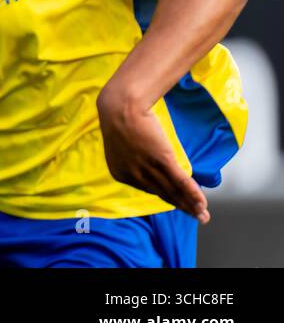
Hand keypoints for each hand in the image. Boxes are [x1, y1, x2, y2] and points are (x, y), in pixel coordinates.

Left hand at [97, 86, 208, 222]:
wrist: (121, 105)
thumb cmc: (119, 118)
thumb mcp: (120, 144)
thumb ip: (131, 157)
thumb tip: (145, 160)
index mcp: (121, 173)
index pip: (149, 189)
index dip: (167, 195)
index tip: (179, 201)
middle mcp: (133, 174)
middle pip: (163, 194)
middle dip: (182, 207)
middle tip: (198, 217)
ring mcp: (148, 167)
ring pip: (173, 190)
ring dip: (191, 205)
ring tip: (203, 215)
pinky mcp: (161, 158)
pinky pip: (180, 180)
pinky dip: (193, 193)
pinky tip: (203, 203)